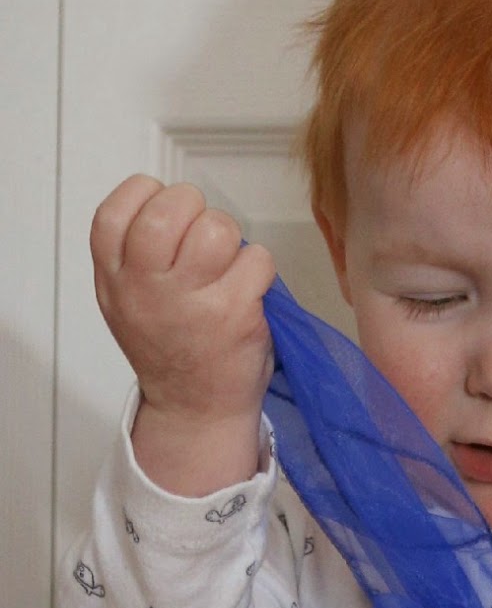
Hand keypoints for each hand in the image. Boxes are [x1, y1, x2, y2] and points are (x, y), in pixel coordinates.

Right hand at [90, 175, 275, 491]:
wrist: (195, 410)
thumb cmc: (170, 348)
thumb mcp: (126, 301)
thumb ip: (132, 254)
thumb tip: (171, 203)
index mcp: (115, 279)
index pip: (115, 212)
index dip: (146, 197)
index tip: (164, 213)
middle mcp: (146, 289)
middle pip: (168, 210)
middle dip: (193, 207)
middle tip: (201, 235)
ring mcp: (191, 303)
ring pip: (218, 228)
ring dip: (231, 238)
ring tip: (226, 266)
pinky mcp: (234, 315)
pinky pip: (257, 259)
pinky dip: (259, 269)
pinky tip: (247, 292)